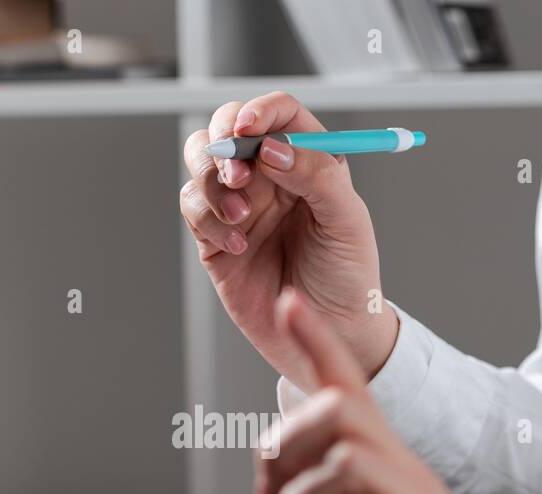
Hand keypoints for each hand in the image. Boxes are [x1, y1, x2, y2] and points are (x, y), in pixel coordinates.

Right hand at [179, 92, 398, 391]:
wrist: (331, 334)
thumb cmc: (348, 276)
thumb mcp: (347, 221)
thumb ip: (316, 174)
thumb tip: (273, 147)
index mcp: (309, 161)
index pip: (279, 114)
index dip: (259, 111)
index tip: (248, 129)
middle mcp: (271, 177)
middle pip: (227, 128)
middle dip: (223, 143)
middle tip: (238, 175)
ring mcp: (240, 205)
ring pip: (200, 164)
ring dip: (212, 183)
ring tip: (241, 217)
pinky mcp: (215, 238)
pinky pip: (193, 208)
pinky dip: (208, 220)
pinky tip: (238, 245)